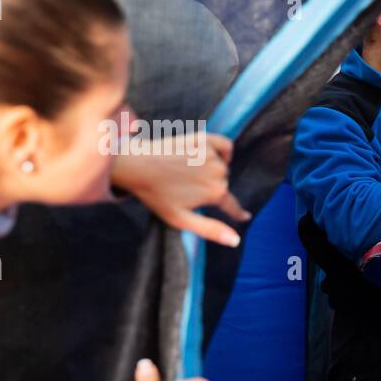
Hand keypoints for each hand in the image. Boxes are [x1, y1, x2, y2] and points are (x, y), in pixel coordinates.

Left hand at [110, 124, 250, 246]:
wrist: (136, 166)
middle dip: (212, 188)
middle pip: (223, 184)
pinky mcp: (204, 140)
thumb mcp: (181, 219)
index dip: (237, 213)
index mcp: (216, 193)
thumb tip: (236, 240)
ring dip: (212, 170)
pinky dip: (224, 151)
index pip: (232, 205)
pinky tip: (211, 155)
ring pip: (222, 167)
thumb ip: (211, 230)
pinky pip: (225, 146)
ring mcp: (212, 155)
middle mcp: (219, 173)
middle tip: (187, 189)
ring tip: (187, 172)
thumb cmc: (156, 195)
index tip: (244, 216)